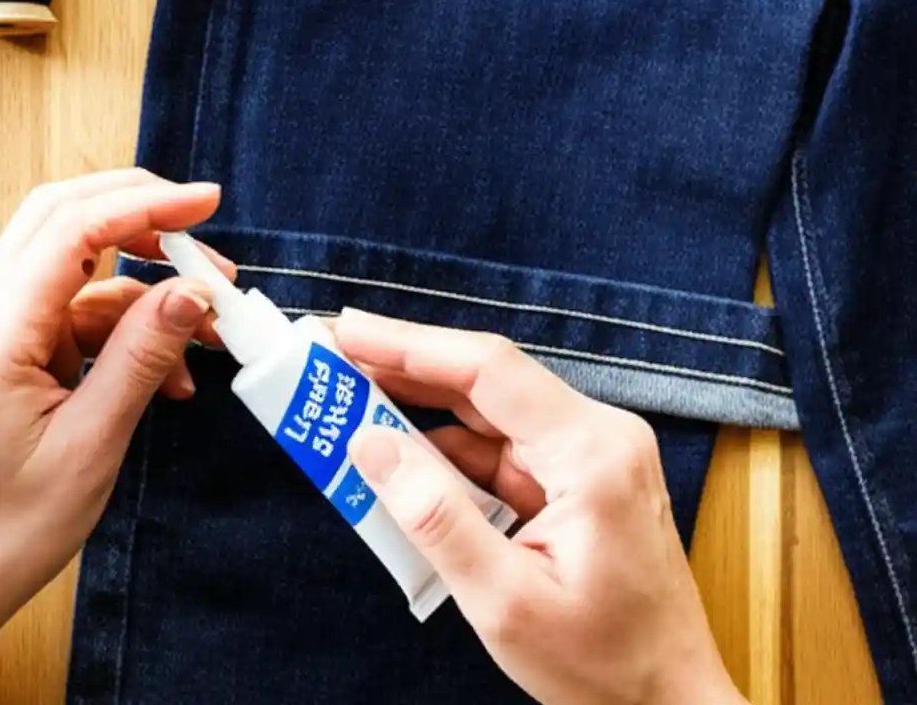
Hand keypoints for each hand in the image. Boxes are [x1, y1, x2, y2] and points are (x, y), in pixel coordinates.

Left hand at [0, 168, 230, 702]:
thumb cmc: (7, 528)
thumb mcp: (91, 443)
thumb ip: (140, 357)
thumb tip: (189, 292)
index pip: (74, 227)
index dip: (146, 204)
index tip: (207, 202)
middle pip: (65, 223)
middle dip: (143, 223)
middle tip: (208, 251)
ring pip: (79, 277)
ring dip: (145, 295)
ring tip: (207, 336)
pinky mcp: (7, 361)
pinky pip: (75, 323)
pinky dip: (125, 337)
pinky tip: (168, 382)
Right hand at [337, 309, 744, 704]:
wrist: (669, 704)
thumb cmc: (603, 665)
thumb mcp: (504, 602)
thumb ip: (435, 519)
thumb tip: (371, 445)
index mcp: (592, 454)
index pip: (488, 371)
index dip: (410, 343)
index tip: (344, 331)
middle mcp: (596, 439)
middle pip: (484, 382)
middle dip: (403, 369)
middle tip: (329, 360)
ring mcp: (588, 459)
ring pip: (486, 416)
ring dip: (418, 413)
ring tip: (346, 407)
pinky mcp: (574, 483)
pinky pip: (497, 454)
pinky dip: (444, 458)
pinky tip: (396, 460)